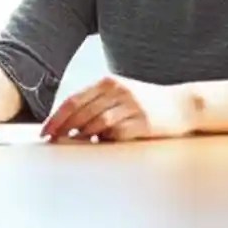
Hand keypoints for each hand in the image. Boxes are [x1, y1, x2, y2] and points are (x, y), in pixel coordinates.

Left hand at [41, 76, 196, 141]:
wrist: (181, 105)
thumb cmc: (146, 101)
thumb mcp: (120, 94)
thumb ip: (97, 103)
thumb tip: (68, 122)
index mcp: (109, 82)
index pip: (75, 100)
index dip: (57, 117)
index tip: (45, 130)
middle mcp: (118, 91)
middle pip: (82, 112)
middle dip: (63, 128)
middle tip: (51, 141)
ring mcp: (131, 106)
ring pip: (97, 123)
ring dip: (81, 135)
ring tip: (72, 145)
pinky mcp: (143, 122)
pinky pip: (116, 133)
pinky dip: (104, 140)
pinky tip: (98, 145)